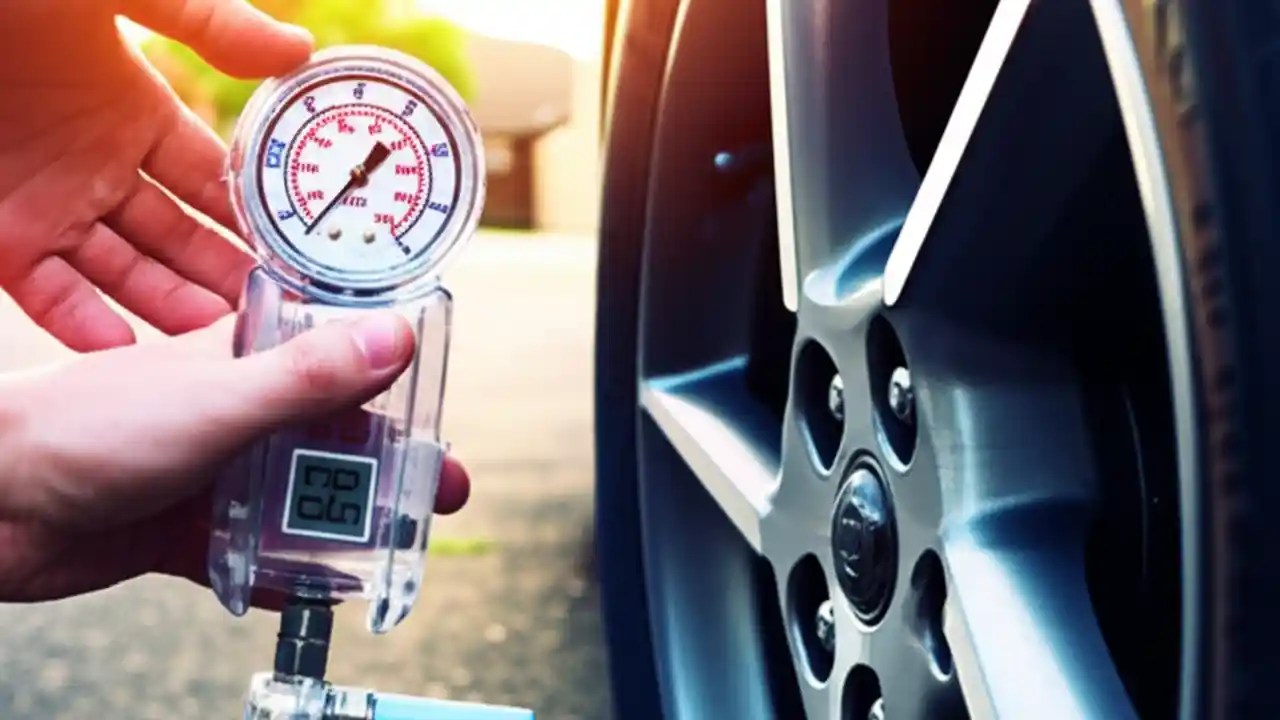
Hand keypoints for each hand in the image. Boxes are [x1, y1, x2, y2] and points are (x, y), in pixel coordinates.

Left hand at [0, 0, 312, 350]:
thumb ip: (210, 22)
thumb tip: (297, 51)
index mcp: (134, 110)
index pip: (212, 181)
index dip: (255, 221)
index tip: (301, 261)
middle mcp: (98, 165)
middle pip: (178, 239)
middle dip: (224, 280)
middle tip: (275, 322)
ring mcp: (47, 202)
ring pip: (124, 274)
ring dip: (170, 311)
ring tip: (221, 350)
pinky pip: (50, 294)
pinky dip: (87, 326)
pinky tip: (132, 353)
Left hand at [0, 313, 470, 601]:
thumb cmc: (86, 428)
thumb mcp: (218, 398)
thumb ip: (309, 376)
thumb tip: (395, 337)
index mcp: (246, 358)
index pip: (339, 357)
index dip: (396, 385)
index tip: (438, 414)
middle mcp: (237, 411)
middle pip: (333, 436)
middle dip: (388, 467)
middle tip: (435, 493)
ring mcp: (214, 470)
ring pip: (299, 495)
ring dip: (343, 521)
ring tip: (386, 548)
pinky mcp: (189, 527)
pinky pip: (256, 550)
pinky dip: (286, 569)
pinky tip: (316, 587)